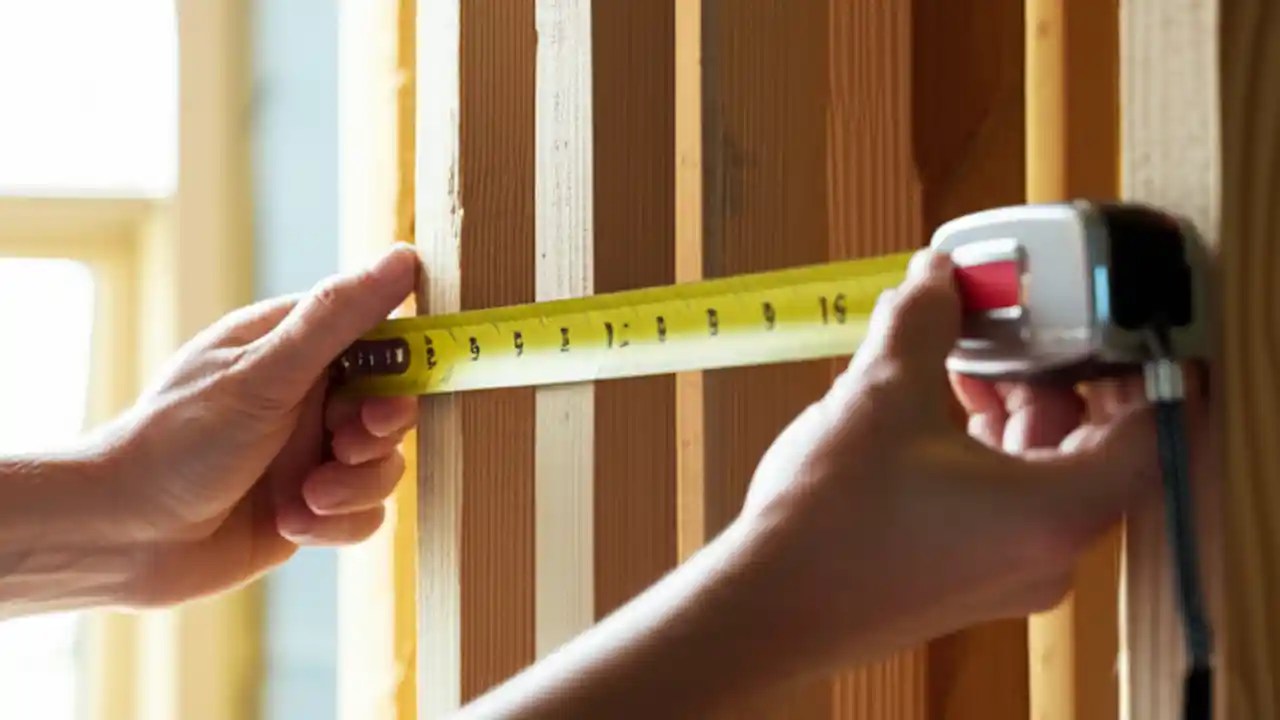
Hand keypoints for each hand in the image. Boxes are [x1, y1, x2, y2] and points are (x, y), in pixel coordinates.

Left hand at [94, 245, 418, 605]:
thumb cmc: (179, 441)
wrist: (122, 539)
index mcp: (293, 347)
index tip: (402, 386)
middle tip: (348, 442)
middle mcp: (306, 397)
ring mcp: (309, 454)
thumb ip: (338, 318)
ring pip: (385, 466)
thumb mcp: (265, 372)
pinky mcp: (312, 508)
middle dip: (378, 433)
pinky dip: (336, 524)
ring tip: (308, 497)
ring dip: (354, 486)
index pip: (379, 335)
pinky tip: (291, 524)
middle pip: (392, 406)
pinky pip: (364, 515)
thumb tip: (403, 258)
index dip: (404, 362)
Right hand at [734, 249, 1181, 673]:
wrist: (767, 604)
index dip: (1132, 363)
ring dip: (1010, 410)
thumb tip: (937, 276)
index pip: (1147, 429)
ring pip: (1042, 473)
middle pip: (1091, 447)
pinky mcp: (968, 580)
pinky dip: (983, 451)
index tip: (1100, 320)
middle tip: (1009, 326)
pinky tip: (927, 413)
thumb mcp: (882, 392)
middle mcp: (1049, 551)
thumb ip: (924, 320)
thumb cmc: (833, 515)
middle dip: (1051, 376)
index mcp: (1057, 510)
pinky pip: (1005, 504)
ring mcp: (1009, 573)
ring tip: (954, 363)